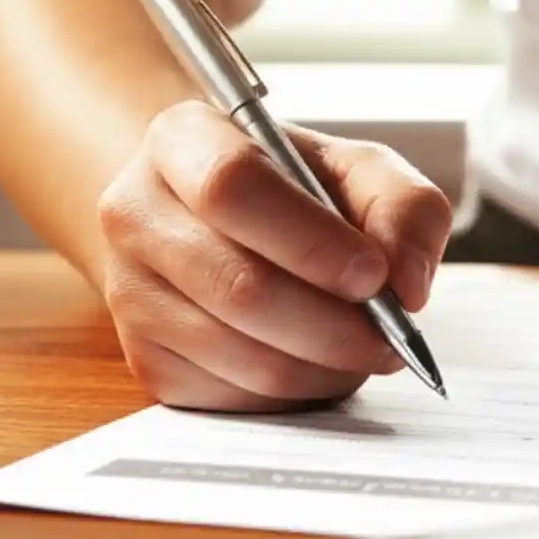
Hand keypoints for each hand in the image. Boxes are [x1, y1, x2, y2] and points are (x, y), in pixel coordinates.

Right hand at [96, 100, 451, 411]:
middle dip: (333, 325)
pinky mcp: (147, 361)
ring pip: (241, 354)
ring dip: (324, 365)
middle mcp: (135, 213)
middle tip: (389, 335)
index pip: (231, 188)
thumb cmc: (297, 194)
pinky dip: (296, 393)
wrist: (226, 229)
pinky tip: (318, 363)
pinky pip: (233, 398)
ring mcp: (130, 293)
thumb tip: (408, 284)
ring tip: (364, 347)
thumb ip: (404, 209)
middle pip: (238, 286)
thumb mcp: (360, 172)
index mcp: (181, 140)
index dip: (310, 242)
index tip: (372, 275)